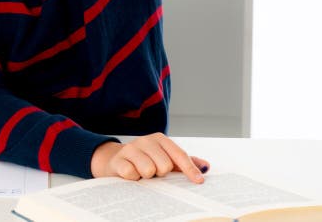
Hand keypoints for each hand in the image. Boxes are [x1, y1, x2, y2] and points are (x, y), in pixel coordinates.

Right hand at [91, 133, 209, 183]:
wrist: (115, 159)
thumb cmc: (145, 160)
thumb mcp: (164, 158)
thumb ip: (184, 162)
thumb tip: (206, 167)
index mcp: (160, 139)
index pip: (179, 154)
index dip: (189, 169)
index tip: (198, 181)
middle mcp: (146, 140)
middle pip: (164, 165)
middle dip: (161, 173)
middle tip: (154, 172)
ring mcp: (131, 149)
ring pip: (148, 170)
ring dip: (146, 177)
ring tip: (142, 173)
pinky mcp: (118, 160)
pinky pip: (132, 174)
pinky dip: (133, 178)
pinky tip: (131, 173)